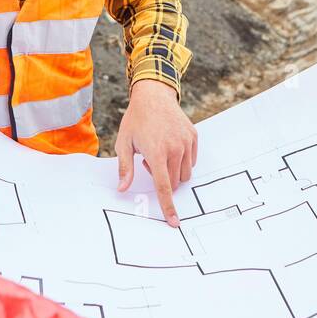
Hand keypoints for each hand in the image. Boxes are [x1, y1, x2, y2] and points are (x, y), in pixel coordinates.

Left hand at [115, 80, 197, 227]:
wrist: (153, 96)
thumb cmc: (135, 120)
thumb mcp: (123, 143)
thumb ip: (124, 168)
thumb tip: (122, 189)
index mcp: (157, 152)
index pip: (164, 186)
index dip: (169, 207)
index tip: (174, 222)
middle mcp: (175, 148)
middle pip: (175, 182)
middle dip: (163, 179)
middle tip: (149, 161)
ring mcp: (187, 142)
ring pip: (185, 173)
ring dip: (172, 171)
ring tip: (159, 152)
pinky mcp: (194, 136)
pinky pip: (191, 160)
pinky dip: (181, 160)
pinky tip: (169, 145)